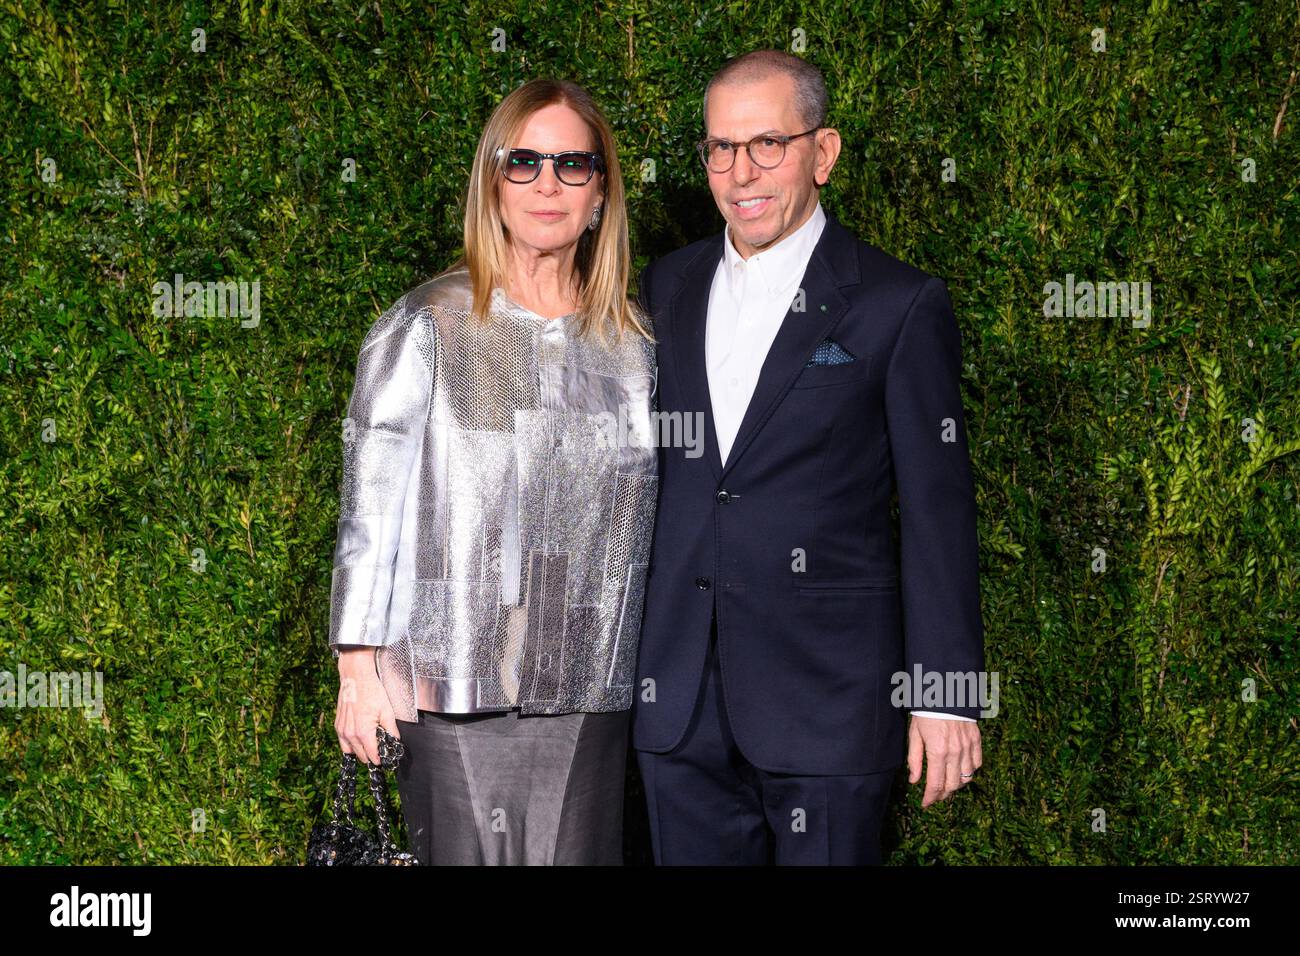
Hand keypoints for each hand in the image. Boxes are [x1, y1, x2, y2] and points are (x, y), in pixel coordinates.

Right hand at [334, 647, 400, 765]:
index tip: (386, 760)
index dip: (380, 759)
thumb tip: (395, 742)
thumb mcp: (387, 710)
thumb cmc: (372, 691)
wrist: (356, 677)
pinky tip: (359, 737)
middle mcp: (350, 734)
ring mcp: (341, 730)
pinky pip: (343, 742)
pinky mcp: (337, 725)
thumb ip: (391, 729)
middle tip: (380, 750)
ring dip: (360, 752)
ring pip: (350, 751)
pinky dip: (351, 744)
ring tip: (370, 745)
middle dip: (371, 756)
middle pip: (361, 756)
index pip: (372, 756)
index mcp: (363, 732)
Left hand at [906, 714, 981, 806]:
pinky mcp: (976, 741)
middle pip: (952, 785)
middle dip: (942, 795)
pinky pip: (977, 764)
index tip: (925, 804)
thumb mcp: (914, 735)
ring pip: (967, 778)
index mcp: (937, 752)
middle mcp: (955, 753)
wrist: (946, 692)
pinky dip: (970, 772)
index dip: (930, 798)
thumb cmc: (926, 713)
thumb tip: (914, 781)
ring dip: (956, 785)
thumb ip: (914, 760)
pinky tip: (961, 771)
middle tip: (934, 796)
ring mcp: (968, 747)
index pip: (936, 784)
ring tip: (947, 785)